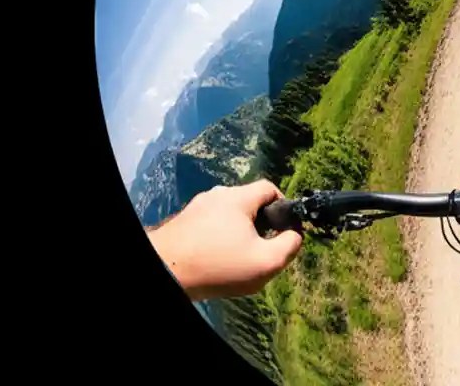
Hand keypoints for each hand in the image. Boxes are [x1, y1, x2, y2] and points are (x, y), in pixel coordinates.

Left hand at [146, 180, 302, 300]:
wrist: (164, 271)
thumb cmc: (217, 265)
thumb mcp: (266, 261)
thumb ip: (289, 245)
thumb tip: (295, 235)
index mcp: (238, 197)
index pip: (270, 188)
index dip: (283, 207)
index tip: (282, 231)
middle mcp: (217, 195)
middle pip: (249, 202)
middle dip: (259, 223)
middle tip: (259, 248)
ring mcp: (196, 207)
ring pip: (227, 214)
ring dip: (237, 231)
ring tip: (235, 257)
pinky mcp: (182, 221)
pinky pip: (209, 224)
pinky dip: (216, 238)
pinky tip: (214, 259)